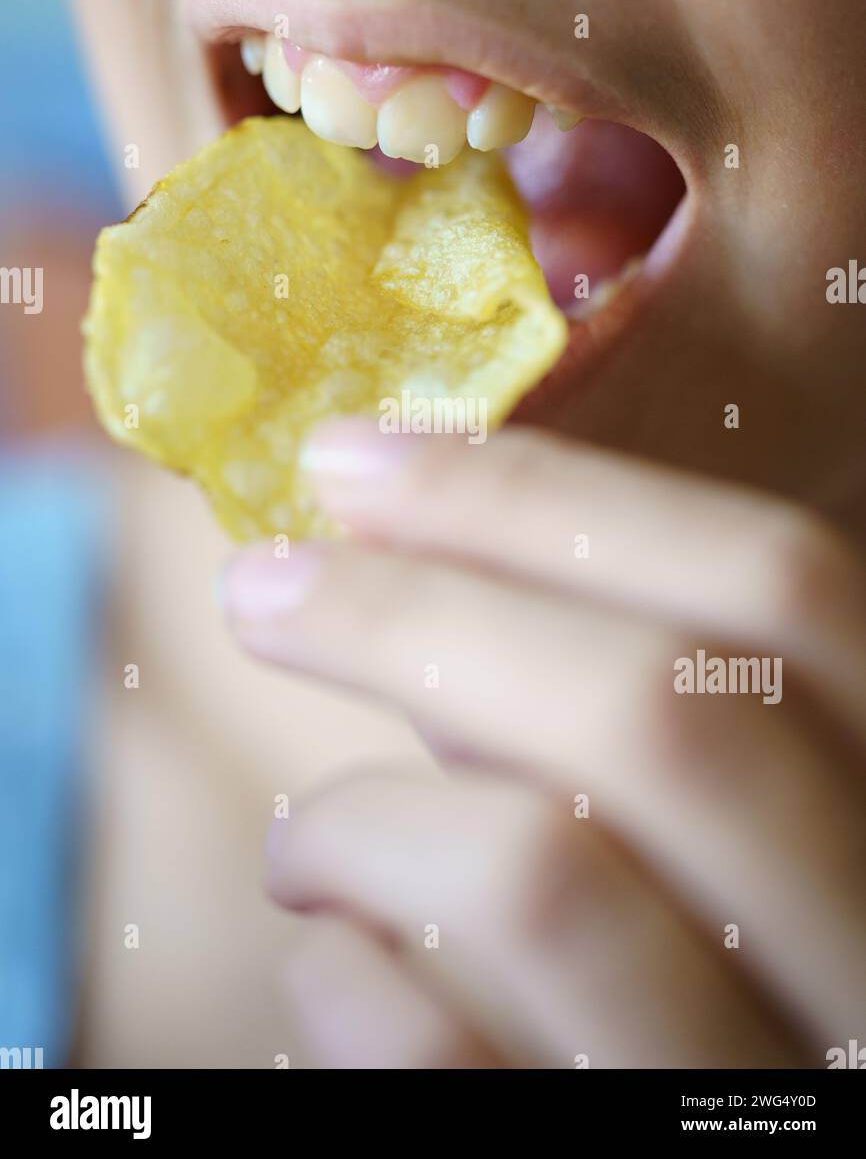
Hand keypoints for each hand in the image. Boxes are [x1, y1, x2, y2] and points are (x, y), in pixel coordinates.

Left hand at [222, 418, 865, 1067]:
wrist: (706, 1138)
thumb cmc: (728, 963)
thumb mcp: (754, 831)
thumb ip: (660, 722)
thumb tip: (455, 573)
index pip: (785, 593)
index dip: (552, 498)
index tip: (359, 459)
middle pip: (660, 709)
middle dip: (415, 611)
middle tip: (265, 588)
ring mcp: (759, 1091)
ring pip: (541, 874)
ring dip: (364, 818)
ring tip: (306, 840)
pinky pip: (444, 1058)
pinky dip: (346, 984)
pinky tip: (336, 968)